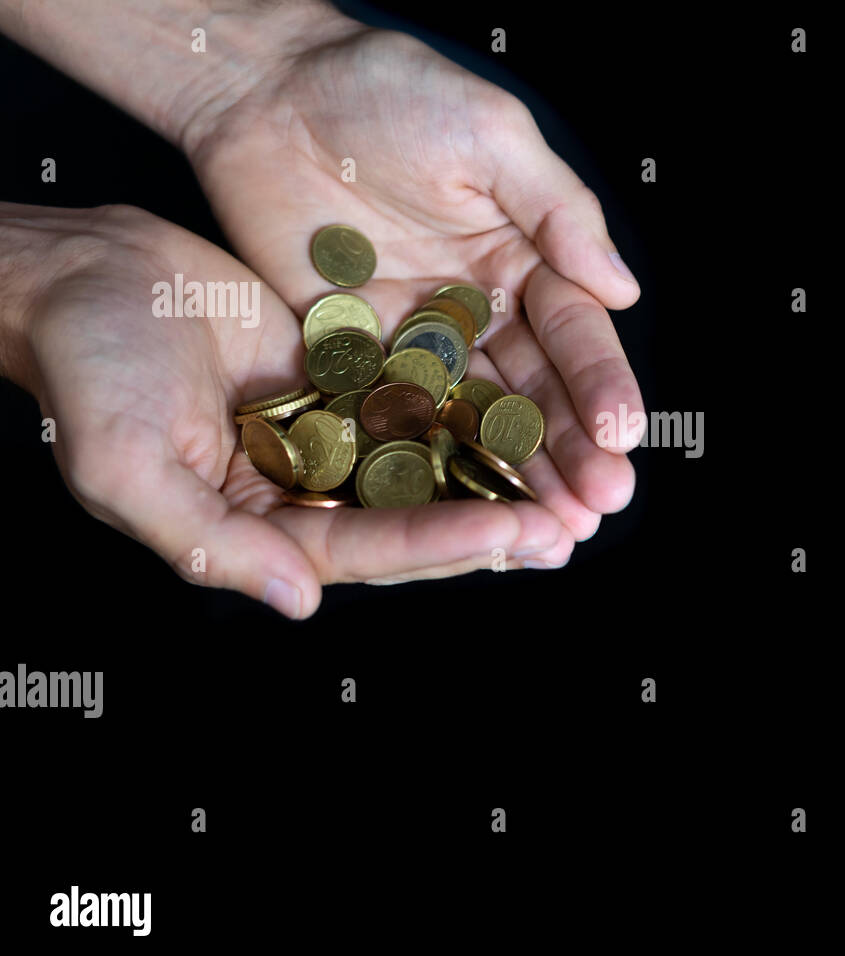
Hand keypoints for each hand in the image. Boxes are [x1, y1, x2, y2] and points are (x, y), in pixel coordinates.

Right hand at [1, 203, 570, 617]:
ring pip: (424, 468)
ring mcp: (329, 437)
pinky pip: (414, 404)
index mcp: (257, 530)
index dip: (436, 542)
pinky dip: (464, 414)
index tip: (511, 532)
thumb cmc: (88, 372)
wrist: (89, 276)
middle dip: (487, 524)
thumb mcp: (128, 468)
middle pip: (410, 518)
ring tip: (567, 487)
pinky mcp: (346, 383)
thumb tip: (299, 603)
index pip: (361, 548)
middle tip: (567, 526)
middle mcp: (302, 493)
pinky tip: (522, 417)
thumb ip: (209, 544)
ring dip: (492, 479)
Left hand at [179, 12, 645, 541]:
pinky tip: (460, 507)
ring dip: (515, 474)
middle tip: (598, 507)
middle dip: (570, 450)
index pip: (574, 334)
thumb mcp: (489, 137)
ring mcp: (420, 340)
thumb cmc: (389, 93)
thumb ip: (557, 213)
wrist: (268, 92)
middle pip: (534, 393)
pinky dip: (429, 463)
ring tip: (551, 529)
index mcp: (526, 258)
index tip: (622, 436)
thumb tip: (623, 290)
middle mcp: (482, 309)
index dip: (600, 386)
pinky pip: (398, 417)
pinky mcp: (358, 358)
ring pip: (475, 419)